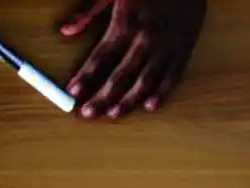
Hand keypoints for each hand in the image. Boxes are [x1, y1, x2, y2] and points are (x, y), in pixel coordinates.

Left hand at [59, 0, 205, 117]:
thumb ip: (88, 11)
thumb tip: (65, 31)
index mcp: (125, 24)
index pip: (100, 57)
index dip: (85, 77)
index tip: (72, 92)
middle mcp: (145, 39)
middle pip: (120, 75)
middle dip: (101, 97)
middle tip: (86, 113)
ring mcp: (166, 45)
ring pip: (145, 80)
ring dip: (128, 101)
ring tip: (113, 114)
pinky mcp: (184, 47)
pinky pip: (173, 75)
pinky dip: (162, 92)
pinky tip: (149, 106)